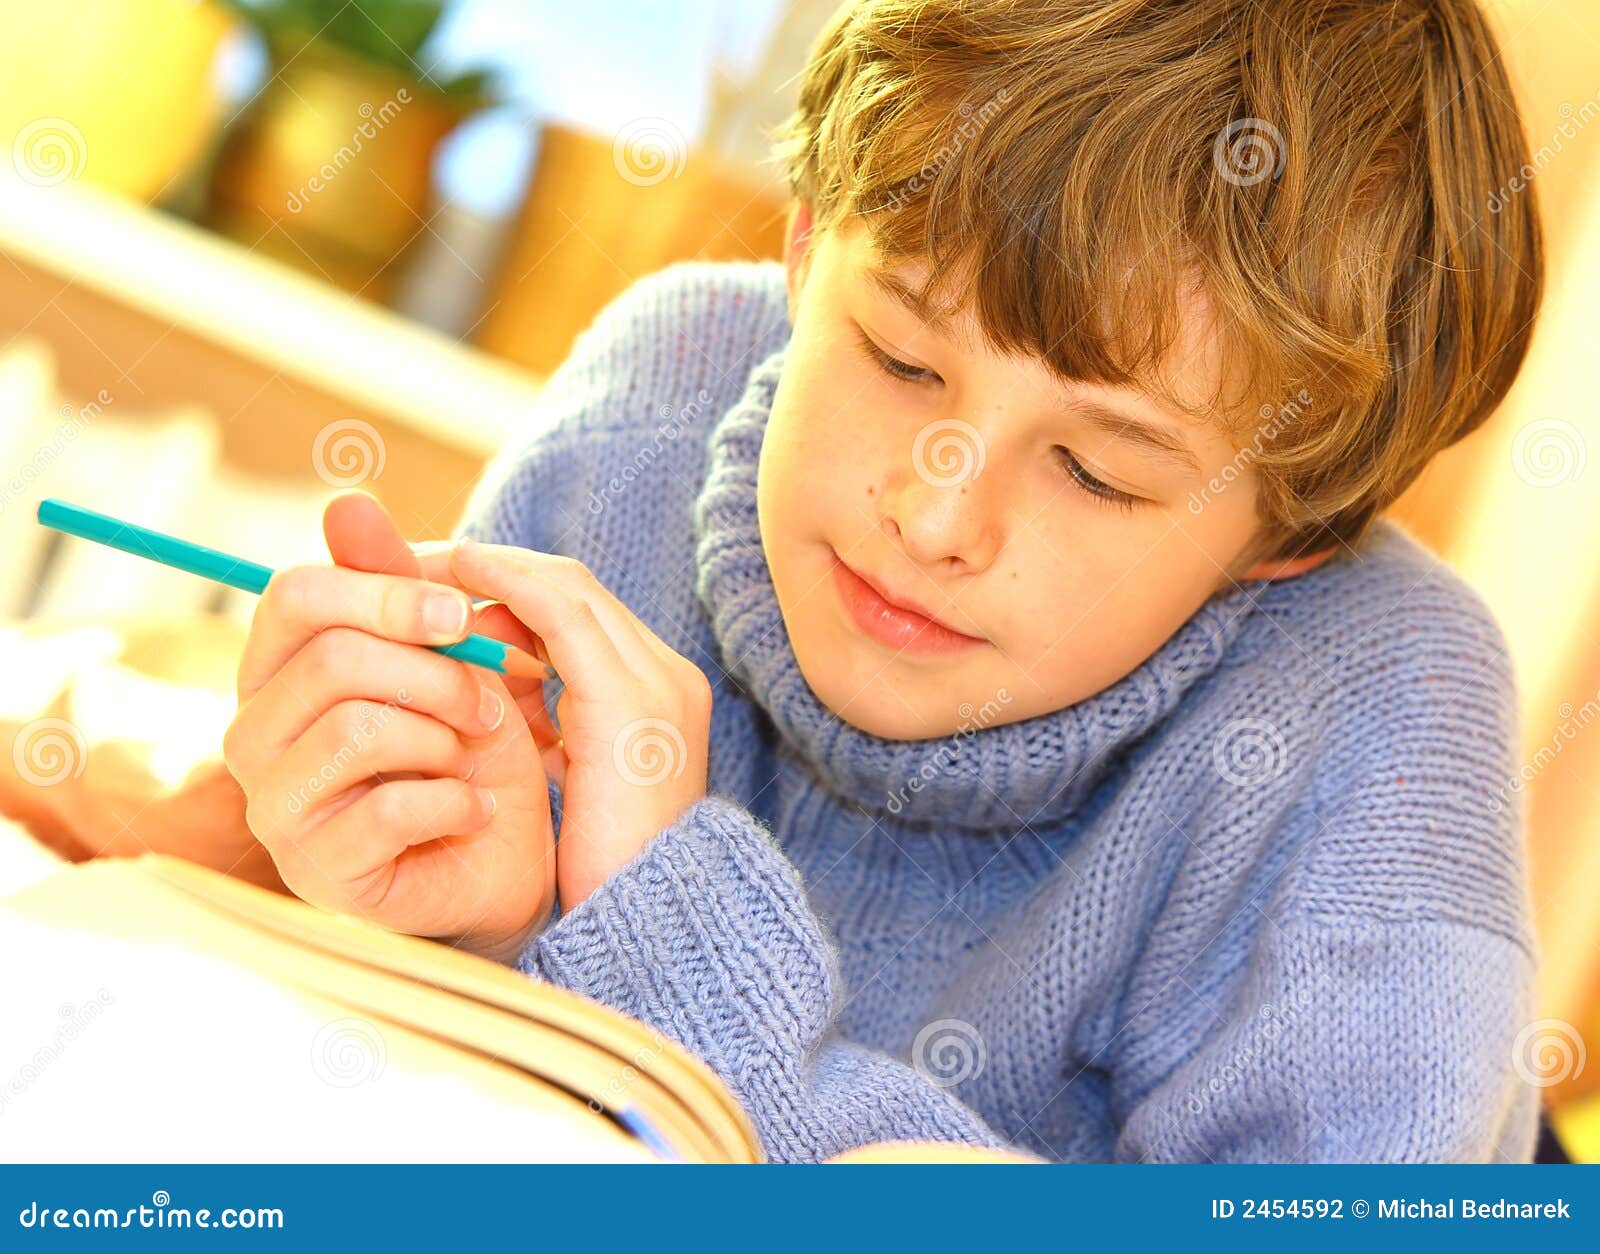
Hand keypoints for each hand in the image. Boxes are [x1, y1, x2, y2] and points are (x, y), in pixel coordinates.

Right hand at [221, 494, 555, 963]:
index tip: (458, 614)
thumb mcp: (445, 658)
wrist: (504, 861)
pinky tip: (473, 812)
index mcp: (277, 670)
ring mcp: (276, 809)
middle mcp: (253, 736)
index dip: (385, 593)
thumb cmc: (469, 751)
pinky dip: (456, 802)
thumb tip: (346, 498)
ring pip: (360, 729)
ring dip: (447, 739)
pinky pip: (391, 809)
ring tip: (475, 758)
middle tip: (488, 703)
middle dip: (436, 674)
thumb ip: (394, 585)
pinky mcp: (317, 871)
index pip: (294, 595)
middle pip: (333, 658)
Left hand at [445, 539, 711, 907]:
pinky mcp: (628, 699)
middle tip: (418, 563)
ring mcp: (654, 681)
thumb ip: (538, 722)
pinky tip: (458, 576)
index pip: (578, 616)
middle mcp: (665, 676)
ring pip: (566, 588)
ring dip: (492, 569)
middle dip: (494, 569)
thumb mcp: (567, 780)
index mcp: (656, 696)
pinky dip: (507, 584)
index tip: (443, 595)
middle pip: (572, 589)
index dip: (508, 591)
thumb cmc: (603, 872)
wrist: (653, 921)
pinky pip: (560, 614)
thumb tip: (482, 678)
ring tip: (423, 565)